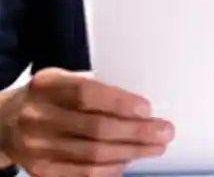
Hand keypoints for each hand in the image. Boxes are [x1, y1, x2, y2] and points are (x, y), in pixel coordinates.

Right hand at [0, 68, 174, 176]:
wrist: (4, 122)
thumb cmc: (48, 98)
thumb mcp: (64, 81)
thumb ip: (96, 88)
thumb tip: (141, 106)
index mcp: (47, 85)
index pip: (87, 94)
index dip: (120, 103)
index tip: (147, 109)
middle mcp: (37, 116)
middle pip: (95, 128)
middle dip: (137, 132)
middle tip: (164, 131)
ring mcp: (36, 146)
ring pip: (92, 154)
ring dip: (131, 152)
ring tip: (155, 147)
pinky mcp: (39, 169)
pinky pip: (82, 173)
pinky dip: (110, 169)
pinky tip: (128, 161)